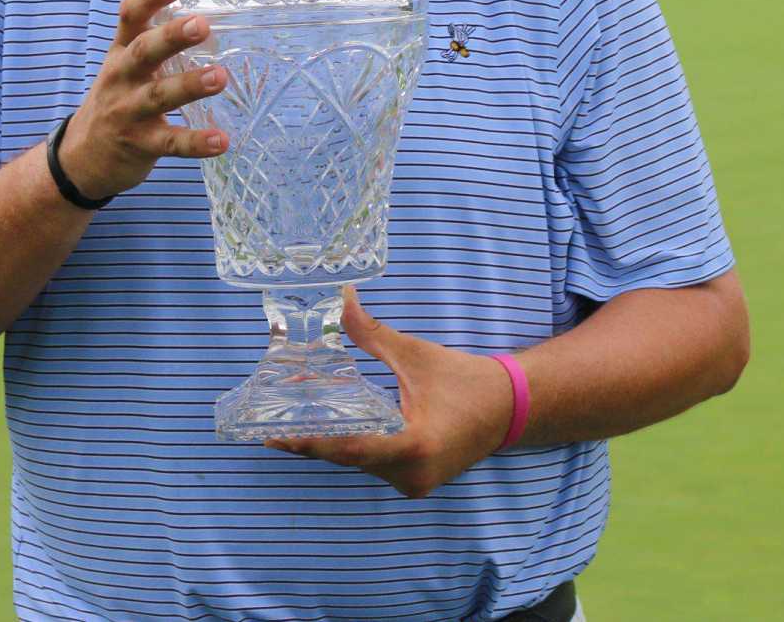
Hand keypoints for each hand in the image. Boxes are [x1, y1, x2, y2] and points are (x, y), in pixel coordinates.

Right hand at [59, 0, 228, 198]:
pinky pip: (171, 143)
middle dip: (172, 37)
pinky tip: (221, 140)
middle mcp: (121, 77)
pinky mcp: (140, 144)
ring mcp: (128, 112)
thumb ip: (154, 42)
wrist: (81, 157)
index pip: (131, 16)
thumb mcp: (123, 65)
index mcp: (121, 52)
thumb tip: (209, 17)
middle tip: (201, 24)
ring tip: (219, 77)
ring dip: (189, 85)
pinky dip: (196, 142)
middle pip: (144, 52)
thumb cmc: (116, 100)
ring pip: (159, 96)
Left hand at [265, 287, 515, 498]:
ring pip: (361, 465)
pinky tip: (332, 433)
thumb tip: (340, 299)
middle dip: (314, 441)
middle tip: (273, 426)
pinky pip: (375, 467)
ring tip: (294, 426)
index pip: (352, 449)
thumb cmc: (466, 380)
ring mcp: (415, 484)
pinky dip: (355, 450)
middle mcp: (413, 474)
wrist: (510, 408)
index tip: (277, 437)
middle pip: (350, 458)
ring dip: (333, 446)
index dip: (312, 443)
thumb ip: (373, 333)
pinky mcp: (416, 482)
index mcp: (415, 446)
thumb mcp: (416, 355)